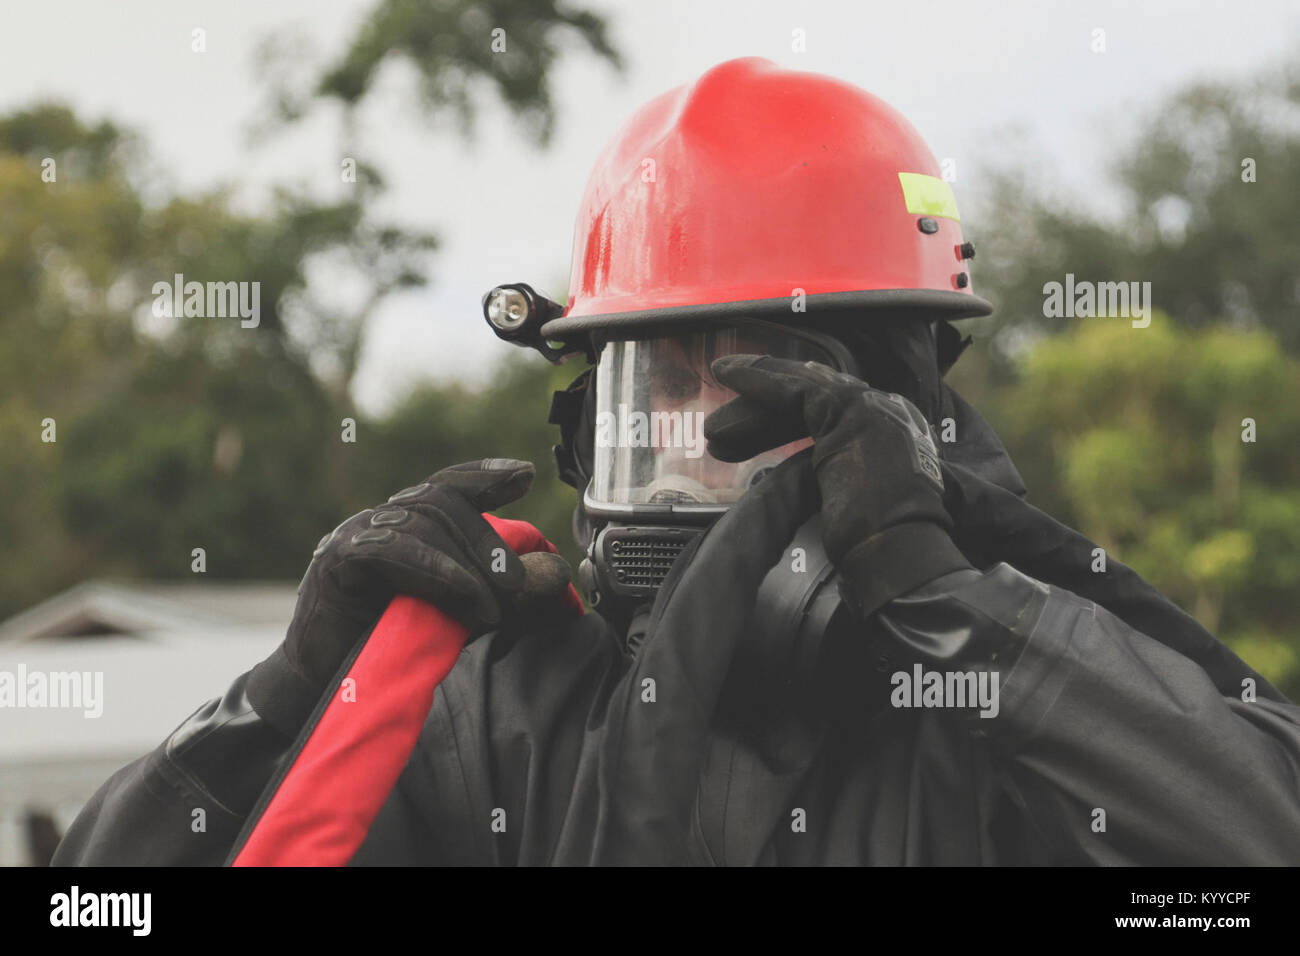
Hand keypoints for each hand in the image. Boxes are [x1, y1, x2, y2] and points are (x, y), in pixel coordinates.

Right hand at [247, 459, 570, 733]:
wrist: (327, 690)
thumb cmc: (392, 648)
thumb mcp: (462, 613)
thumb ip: (504, 591)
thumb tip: (556, 572)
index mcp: (407, 526)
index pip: (448, 486)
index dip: (485, 475)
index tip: (526, 475)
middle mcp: (380, 521)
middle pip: (443, 501)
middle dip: (488, 540)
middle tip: (518, 585)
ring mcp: (354, 535)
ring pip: (422, 521)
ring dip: (469, 563)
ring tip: (493, 607)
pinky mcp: (337, 561)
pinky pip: (394, 549)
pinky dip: (438, 570)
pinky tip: (465, 595)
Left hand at [704, 355, 970, 618]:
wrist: (897, 555)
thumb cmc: (873, 551)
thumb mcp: (846, 510)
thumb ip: (825, 487)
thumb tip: (788, 491)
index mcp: (890, 440)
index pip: (826, 420)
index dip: (780, 426)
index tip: (744, 440)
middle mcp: (888, 416)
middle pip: (812, 404)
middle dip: (761, 420)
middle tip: (720, 436)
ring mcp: (872, 409)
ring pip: (802, 392)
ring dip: (752, 401)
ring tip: (714, 426)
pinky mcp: (852, 409)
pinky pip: (797, 387)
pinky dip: (760, 378)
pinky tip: (730, 375)